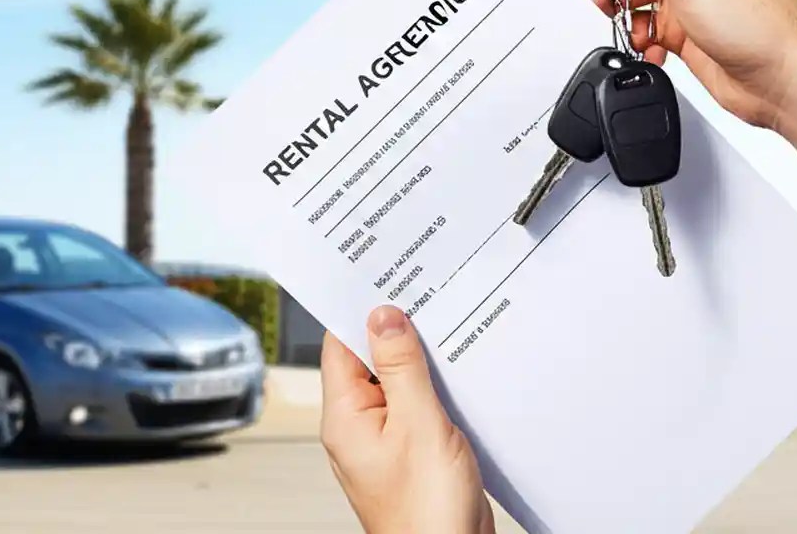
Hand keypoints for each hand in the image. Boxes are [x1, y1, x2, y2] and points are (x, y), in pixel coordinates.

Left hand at [320, 306, 494, 533]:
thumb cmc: (427, 512)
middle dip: (396, 335)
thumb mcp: (418, 424)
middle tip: (423, 302)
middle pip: (367, 362)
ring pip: (395, 385)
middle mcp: (356, 428)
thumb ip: (401, 368)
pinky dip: (432, 391)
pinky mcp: (409, 454)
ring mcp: (382, 442)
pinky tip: (455, 379)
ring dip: (418, 364)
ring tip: (444, 336)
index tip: (385, 285)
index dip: (361, 313)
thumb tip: (383, 318)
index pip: (340, 347)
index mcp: (344, 418)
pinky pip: (414, 409)